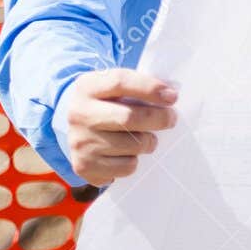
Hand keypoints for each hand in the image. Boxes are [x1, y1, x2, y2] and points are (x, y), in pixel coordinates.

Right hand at [61, 68, 178, 186]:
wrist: (77, 130)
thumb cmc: (109, 104)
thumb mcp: (117, 87)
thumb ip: (140, 86)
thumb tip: (171, 94)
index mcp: (87, 87)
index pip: (120, 82)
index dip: (150, 88)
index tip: (173, 97)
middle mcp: (79, 114)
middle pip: (128, 118)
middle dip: (159, 119)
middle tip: (171, 119)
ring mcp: (80, 141)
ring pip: (133, 145)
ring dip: (149, 142)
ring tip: (146, 138)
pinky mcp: (84, 166)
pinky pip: (126, 167)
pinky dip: (135, 161)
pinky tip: (128, 153)